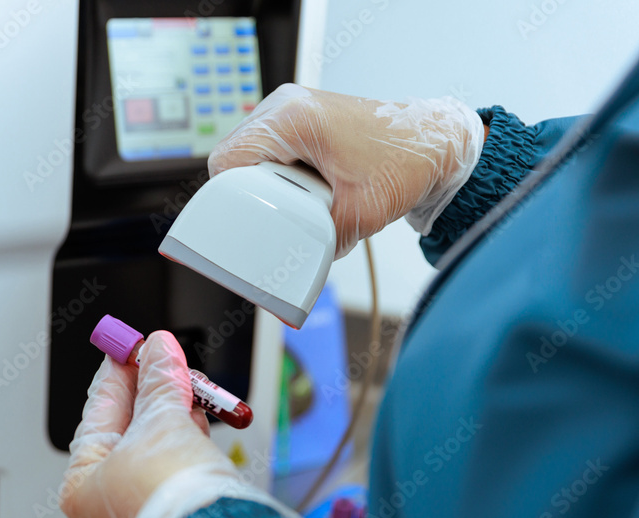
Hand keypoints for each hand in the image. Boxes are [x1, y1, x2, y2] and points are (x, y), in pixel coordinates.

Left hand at [59, 332, 237, 517]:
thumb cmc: (169, 498)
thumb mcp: (161, 421)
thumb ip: (159, 380)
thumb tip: (158, 350)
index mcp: (80, 486)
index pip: (97, 413)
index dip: (117, 374)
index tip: (129, 346)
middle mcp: (103, 506)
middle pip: (126, 432)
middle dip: (150, 393)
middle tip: (163, 360)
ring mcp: (137, 517)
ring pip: (152, 451)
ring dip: (171, 415)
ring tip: (187, 386)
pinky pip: (171, 471)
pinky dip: (183, 444)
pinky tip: (196, 422)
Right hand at [208, 84, 484, 256]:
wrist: (438, 142)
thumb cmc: (408, 162)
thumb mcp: (362, 212)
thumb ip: (320, 240)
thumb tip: (292, 262)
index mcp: (292, 118)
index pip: (228, 161)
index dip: (229, 198)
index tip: (246, 222)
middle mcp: (285, 107)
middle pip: (235, 160)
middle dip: (251, 195)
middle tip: (279, 215)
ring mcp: (292, 111)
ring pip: (252, 158)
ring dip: (267, 186)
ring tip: (300, 201)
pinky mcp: (302, 123)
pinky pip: (272, 153)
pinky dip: (282, 177)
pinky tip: (305, 191)